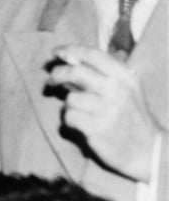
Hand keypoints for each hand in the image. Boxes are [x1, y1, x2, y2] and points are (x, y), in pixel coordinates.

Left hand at [49, 45, 161, 180]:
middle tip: (51, 80)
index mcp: (125, 77)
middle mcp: (116, 90)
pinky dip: (72, 120)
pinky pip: (69, 116)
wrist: (148, 150)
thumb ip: (99, 73)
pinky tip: (84, 124)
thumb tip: (67, 59)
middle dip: (57, 74)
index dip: (70, 50)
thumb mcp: (125, 89)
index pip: (92, 55)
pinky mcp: (96, 128)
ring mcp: (106, 110)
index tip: (56, 52)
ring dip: (70, 105)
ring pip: (70, 98)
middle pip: (75, 72)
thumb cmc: (131, 117)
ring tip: (84, 112)